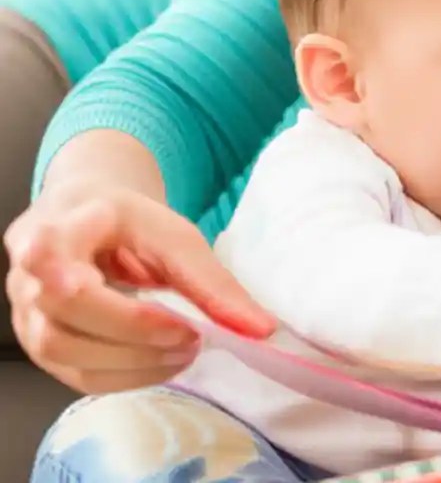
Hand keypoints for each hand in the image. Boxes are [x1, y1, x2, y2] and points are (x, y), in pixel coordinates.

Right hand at [4, 181, 274, 393]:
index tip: (173, 317)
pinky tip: (159, 365)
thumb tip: (260, 329)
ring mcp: (25, 313)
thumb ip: (213, 282)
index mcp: (54, 231)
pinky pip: (73, 375)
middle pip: (63, 321)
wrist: (90, 217)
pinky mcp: (39, 344)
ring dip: (131, 365)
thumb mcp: (174, 235)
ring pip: (63, 354)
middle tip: (191, 338)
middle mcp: (26, 275)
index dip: (112, 307)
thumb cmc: (128, 223)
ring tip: (183, 353)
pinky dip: (122, 378)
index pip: (56, 269)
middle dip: (135, 337)